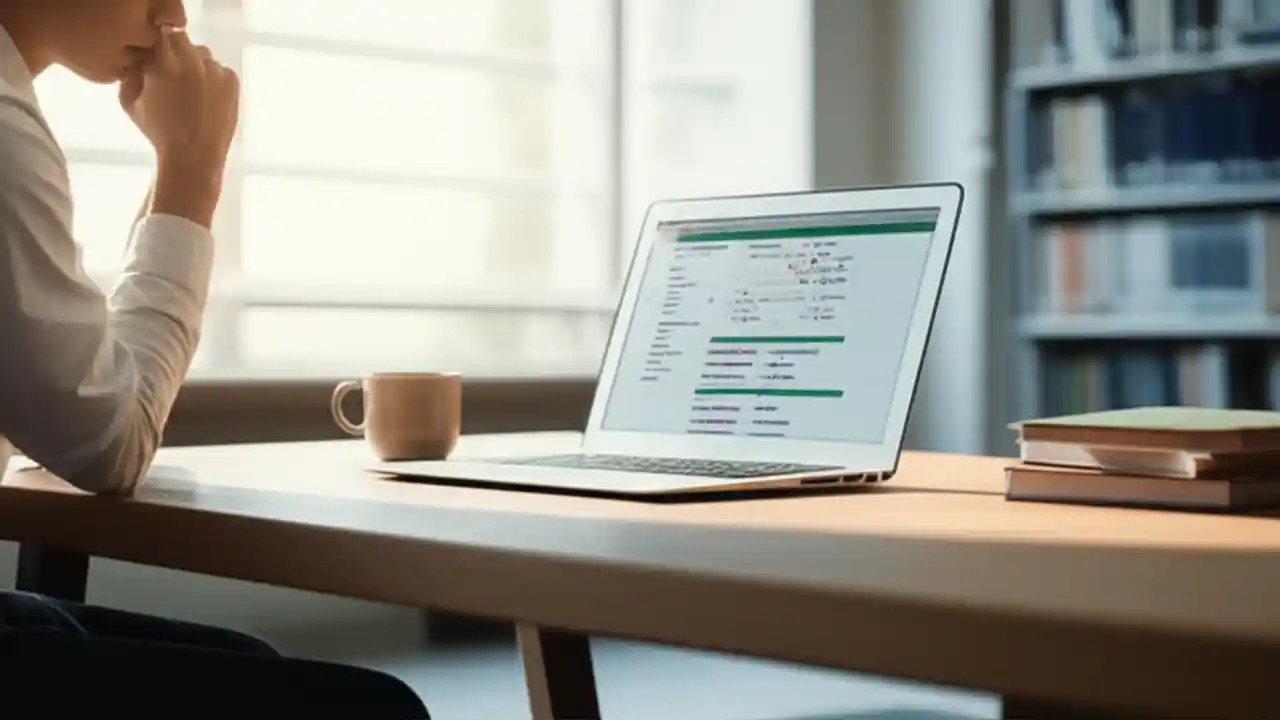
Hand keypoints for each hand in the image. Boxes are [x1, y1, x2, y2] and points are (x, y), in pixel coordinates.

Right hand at [120, 27, 239, 227]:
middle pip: (183, 43)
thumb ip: (131, 71)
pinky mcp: (232, 81)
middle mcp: (192, 59)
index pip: (161, 36)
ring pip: (203, 56)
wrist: (193, 157)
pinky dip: (213, 79)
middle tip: (173, 80)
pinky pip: (220, 70)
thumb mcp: (128, 100)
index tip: (156, 65)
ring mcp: (215, 69)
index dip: (158, 50)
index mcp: (163, 59)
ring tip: (190, 94)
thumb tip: (141, 57)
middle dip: (177, 56)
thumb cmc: (157, 131)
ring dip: (196, 66)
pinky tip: (205, 100)